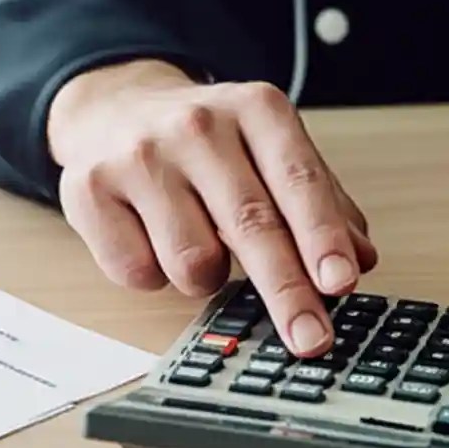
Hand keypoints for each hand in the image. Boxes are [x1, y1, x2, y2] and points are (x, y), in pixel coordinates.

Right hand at [47, 59, 376, 356]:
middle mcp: (196, 126)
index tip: (341, 283)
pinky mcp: (88, 189)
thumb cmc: (202, 143)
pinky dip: (155, 276)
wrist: (113, 110)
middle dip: (287, 292)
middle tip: (310, 339)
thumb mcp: (267, 150)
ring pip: (192, 261)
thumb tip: (360, 258)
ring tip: (202, 250)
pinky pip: (137, 272)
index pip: (297, 181)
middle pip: (250, 225)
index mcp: (254, 109)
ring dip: (208, 278)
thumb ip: (316, 201)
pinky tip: (153, 243)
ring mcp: (139, 157)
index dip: (322, 237)